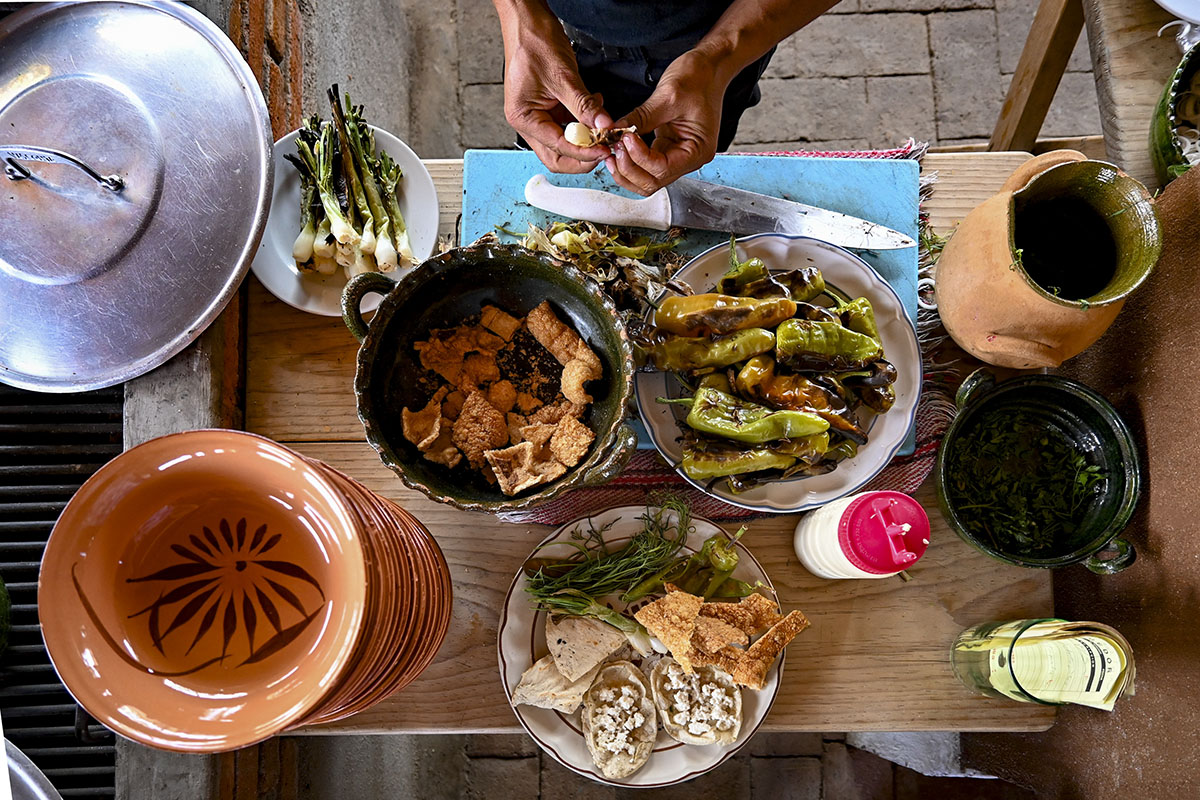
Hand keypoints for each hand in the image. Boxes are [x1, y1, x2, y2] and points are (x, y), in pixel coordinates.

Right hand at [501, 18, 612, 172]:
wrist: (528, 21)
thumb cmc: (533, 42)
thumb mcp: (563, 77)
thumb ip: (584, 106)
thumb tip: (603, 126)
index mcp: (523, 117)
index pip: (557, 147)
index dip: (583, 152)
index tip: (604, 149)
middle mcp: (528, 121)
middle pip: (557, 155)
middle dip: (582, 157)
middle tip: (604, 149)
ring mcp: (538, 116)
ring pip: (565, 142)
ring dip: (585, 138)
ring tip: (603, 126)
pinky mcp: (548, 108)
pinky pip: (568, 124)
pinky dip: (584, 122)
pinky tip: (595, 108)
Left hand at [608, 51, 726, 193]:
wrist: (709, 68)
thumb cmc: (699, 79)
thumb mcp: (668, 96)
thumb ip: (641, 117)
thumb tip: (616, 130)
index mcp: (697, 150)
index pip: (662, 169)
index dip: (639, 157)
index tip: (625, 138)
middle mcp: (689, 159)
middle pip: (653, 182)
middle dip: (629, 169)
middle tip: (615, 146)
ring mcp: (678, 155)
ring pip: (647, 178)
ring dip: (627, 170)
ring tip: (612, 150)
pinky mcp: (667, 147)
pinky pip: (646, 164)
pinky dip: (631, 161)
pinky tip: (619, 148)